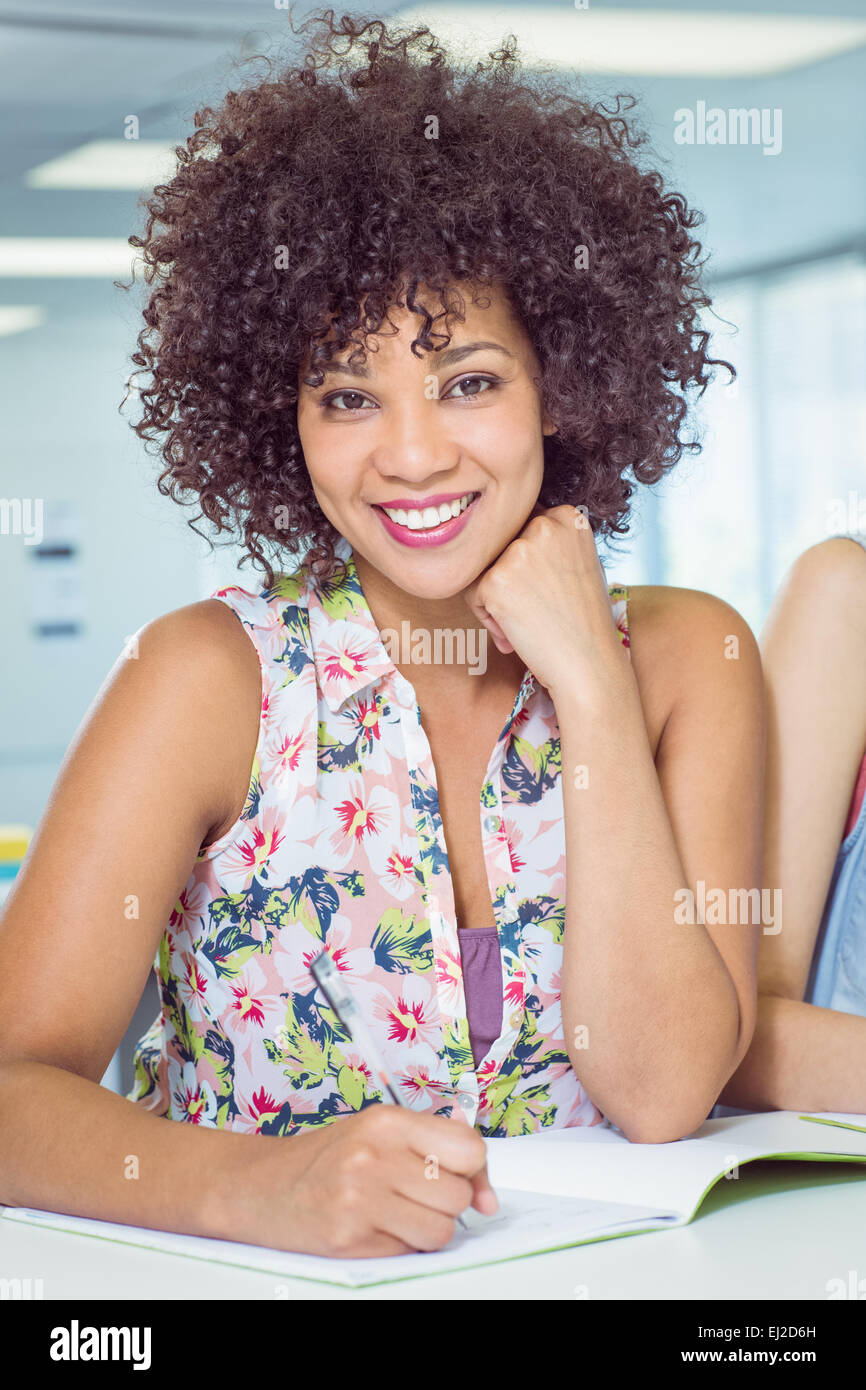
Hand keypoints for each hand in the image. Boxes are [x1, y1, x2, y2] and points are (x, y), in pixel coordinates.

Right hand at [221, 1105, 497, 1257]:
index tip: (456, 1175)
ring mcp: (359, 1198)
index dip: (473, 1170)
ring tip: (397, 1213)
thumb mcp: (381, 1134)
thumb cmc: (329, 1158)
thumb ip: (438, 1152)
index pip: (469, 1149)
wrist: (261, 1186)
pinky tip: (374, 1227)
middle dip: (446, 1202)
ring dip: (427, 1229)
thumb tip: (490, 1200)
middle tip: (414, 1193)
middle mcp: (373, 1155)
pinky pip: (409, 1252)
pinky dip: (401, 1245)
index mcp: (387, 1121)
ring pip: (441, 1230)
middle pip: (457, 1195)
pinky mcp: (348, 1238)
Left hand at [463, 503, 630, 699]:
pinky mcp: (496, 579)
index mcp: (568, 516)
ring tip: (525, 621)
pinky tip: (515, 633)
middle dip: (506, 576)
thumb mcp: (579, 563)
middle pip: (500, 544)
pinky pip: (474, 593)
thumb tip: (507, 536)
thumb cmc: (584, 621)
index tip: (545, 589)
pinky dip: (488, 617)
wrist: (589, 664)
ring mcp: (519, 551)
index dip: (526, 562)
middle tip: (535, 608)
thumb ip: (550, 543)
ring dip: (495, 597)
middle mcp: (544, 525)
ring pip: (483, 568)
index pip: (522, 527)